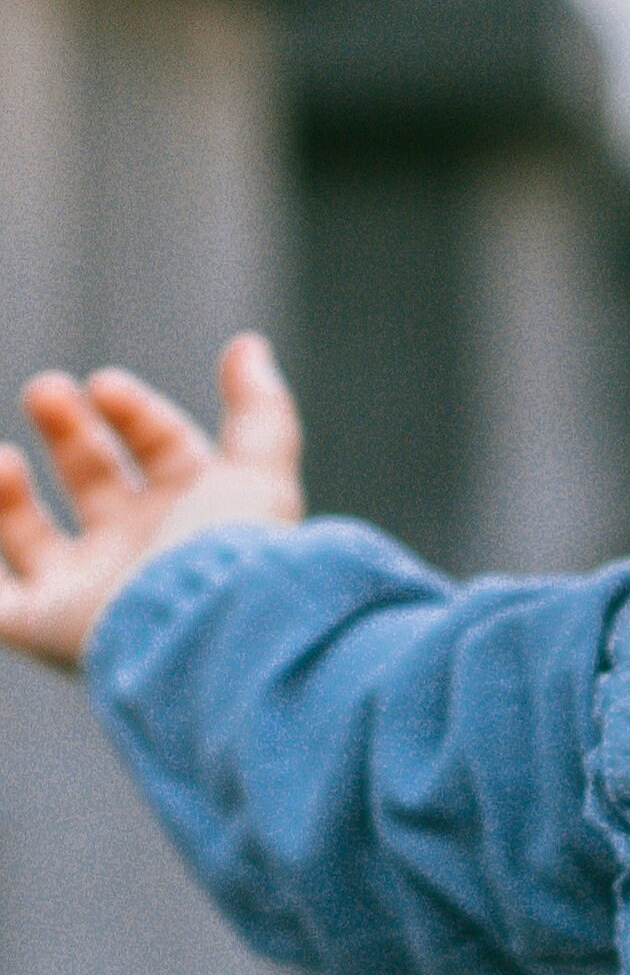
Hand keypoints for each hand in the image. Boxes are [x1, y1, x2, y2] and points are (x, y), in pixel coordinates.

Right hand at [0, 334, 304, 672]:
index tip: (104, 385)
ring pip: (33, 538)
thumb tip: (248, 346)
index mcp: (199, 515)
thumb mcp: (258, 470)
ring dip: (6, 492)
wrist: (200, 628)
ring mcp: (92, 590)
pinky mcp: (45, 627)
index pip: (165, 452)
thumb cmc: (233, 549)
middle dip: (69, 432)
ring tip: (1, 460)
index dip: (136, 413)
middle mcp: (145, 552)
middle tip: (44, 390)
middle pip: (97, 482)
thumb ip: (259, 409)